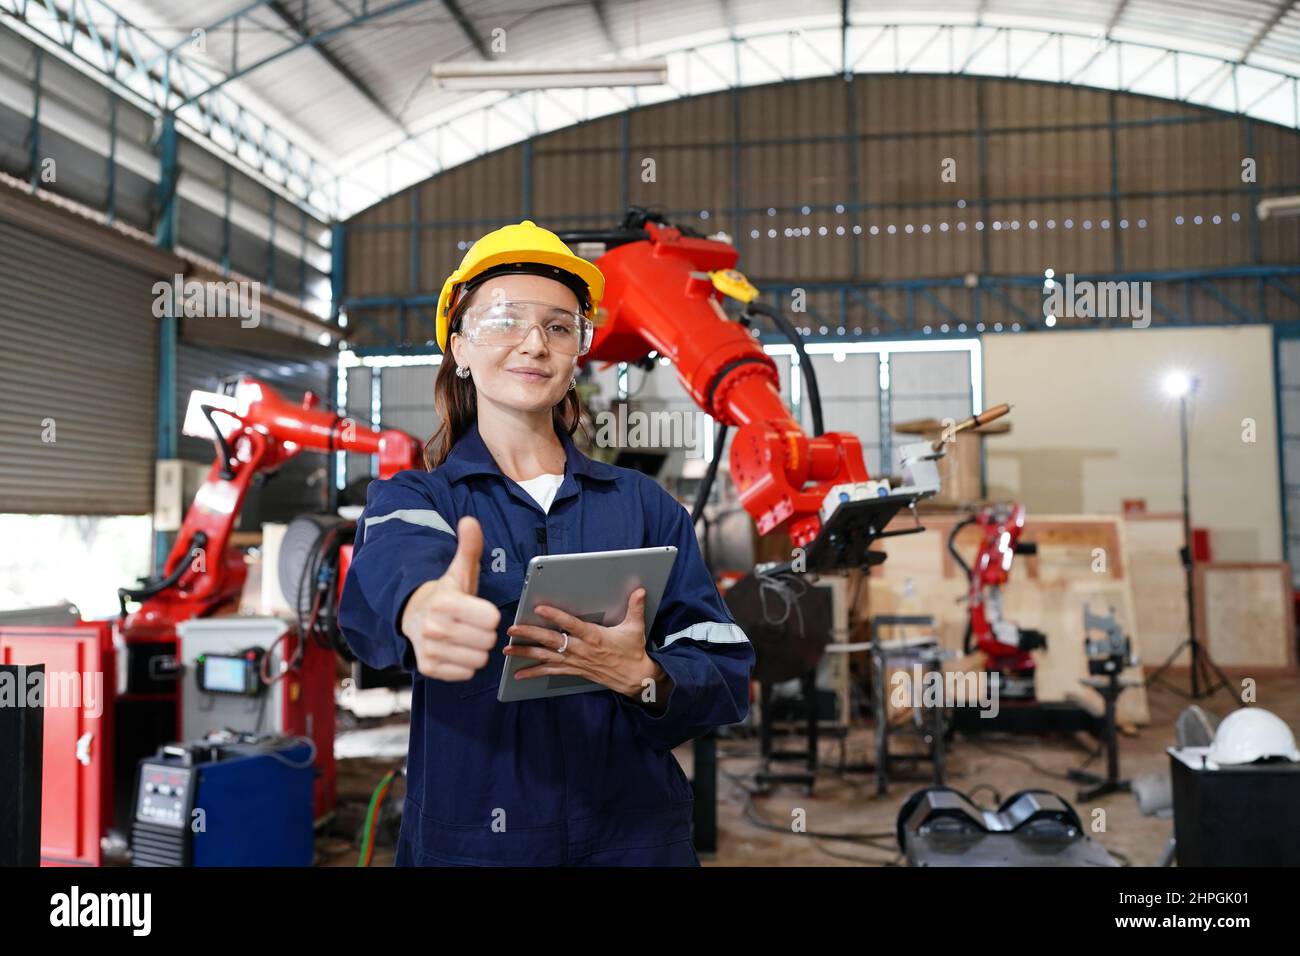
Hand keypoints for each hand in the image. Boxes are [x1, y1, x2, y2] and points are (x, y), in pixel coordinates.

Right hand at [400, 515, 500, 680]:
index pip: (492, 619)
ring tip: (464, 637)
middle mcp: (433, 627)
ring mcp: (429, 649)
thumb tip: (470, 521)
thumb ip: (469, 547)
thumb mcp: (459, 570)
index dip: (489, 614)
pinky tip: (455, 650)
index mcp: (445, 602)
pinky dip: (464, 665)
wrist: (412, 615)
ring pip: (478, 659)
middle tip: (471, 624)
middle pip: (487, 641)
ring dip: (476, 650)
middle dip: (484, 633)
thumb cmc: (446, 593)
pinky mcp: (428, 668)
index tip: (477, 609)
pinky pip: (466, 673)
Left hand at [504, 587, 661, 697]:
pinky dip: (534, 673)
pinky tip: (519, 674)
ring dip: (526, 653)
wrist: (634, 678)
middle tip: (512, 629)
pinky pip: (550, 672)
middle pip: (552, 640)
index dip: (555, 617)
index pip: (571, 624)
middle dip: (530, 634)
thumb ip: (635, 608)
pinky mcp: (574, 671)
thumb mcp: (636, 628)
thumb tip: (640, 590)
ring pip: (546, 657)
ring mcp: (575, 661)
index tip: (540, 609)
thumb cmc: (632, 651)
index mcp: (594, 636)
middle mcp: (581, 649)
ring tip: (508, 650)